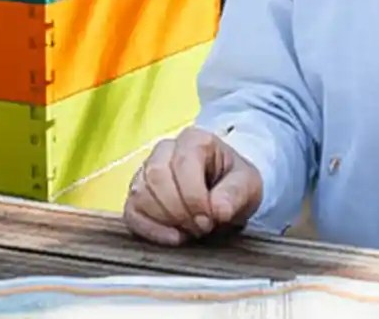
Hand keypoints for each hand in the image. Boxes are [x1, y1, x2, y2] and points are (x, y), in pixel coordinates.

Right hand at [122, 127, 262, 245]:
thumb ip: (236, 194)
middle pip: (157, 178)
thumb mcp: (248, 185)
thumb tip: (219, 209)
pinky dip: (150, 229)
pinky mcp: (137, 193)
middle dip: (179, 210)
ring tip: (190, 230)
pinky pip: (131, 212)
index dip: (194, 197)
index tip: (211, 220)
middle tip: (202, 228)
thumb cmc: (234, 183)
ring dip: (166, 219)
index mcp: (194, 140)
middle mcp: (165, 149)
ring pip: (140, 193)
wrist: (225, 190)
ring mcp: (146, 170)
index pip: (182, 165)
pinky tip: (172, 237)